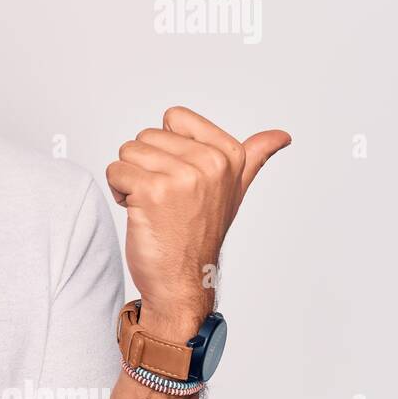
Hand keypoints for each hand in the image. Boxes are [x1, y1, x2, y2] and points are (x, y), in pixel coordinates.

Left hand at [105, 106, 289, 338]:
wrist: (181, 281)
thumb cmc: (200, 235)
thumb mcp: (234, 191)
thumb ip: (254, 158)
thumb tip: (282, 136)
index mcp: (229, 155)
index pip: (174, 117)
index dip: (166, 147)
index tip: (180, 176)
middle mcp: (211, 163)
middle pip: (145, 136)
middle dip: (145, 166)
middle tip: (164, 199)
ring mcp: (183, 178)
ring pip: (127, 152)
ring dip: (130, 179)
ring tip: (152, 205)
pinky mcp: (153, 192)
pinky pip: (115, 171)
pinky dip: (119, 192)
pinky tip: (139, 213)